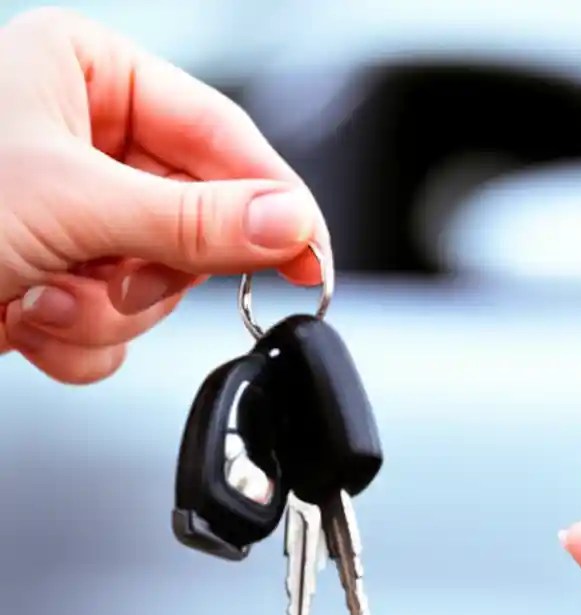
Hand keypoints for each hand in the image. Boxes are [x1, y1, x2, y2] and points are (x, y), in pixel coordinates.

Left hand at [0, 7, 326, 382]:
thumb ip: (196, 220)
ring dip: (106, 309)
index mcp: (83, 73)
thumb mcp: (71, 204)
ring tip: (41, 300)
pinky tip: (23, 321)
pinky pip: (117, 317)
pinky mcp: (51, 274)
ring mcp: (67, 212)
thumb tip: (290, 225)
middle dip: (152, 269)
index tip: (313, 255)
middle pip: (195, 217)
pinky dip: (79, 337)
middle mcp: (78, 136)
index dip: (274, 201)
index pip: (220, 135)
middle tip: (117, 275)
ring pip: (159, 278)